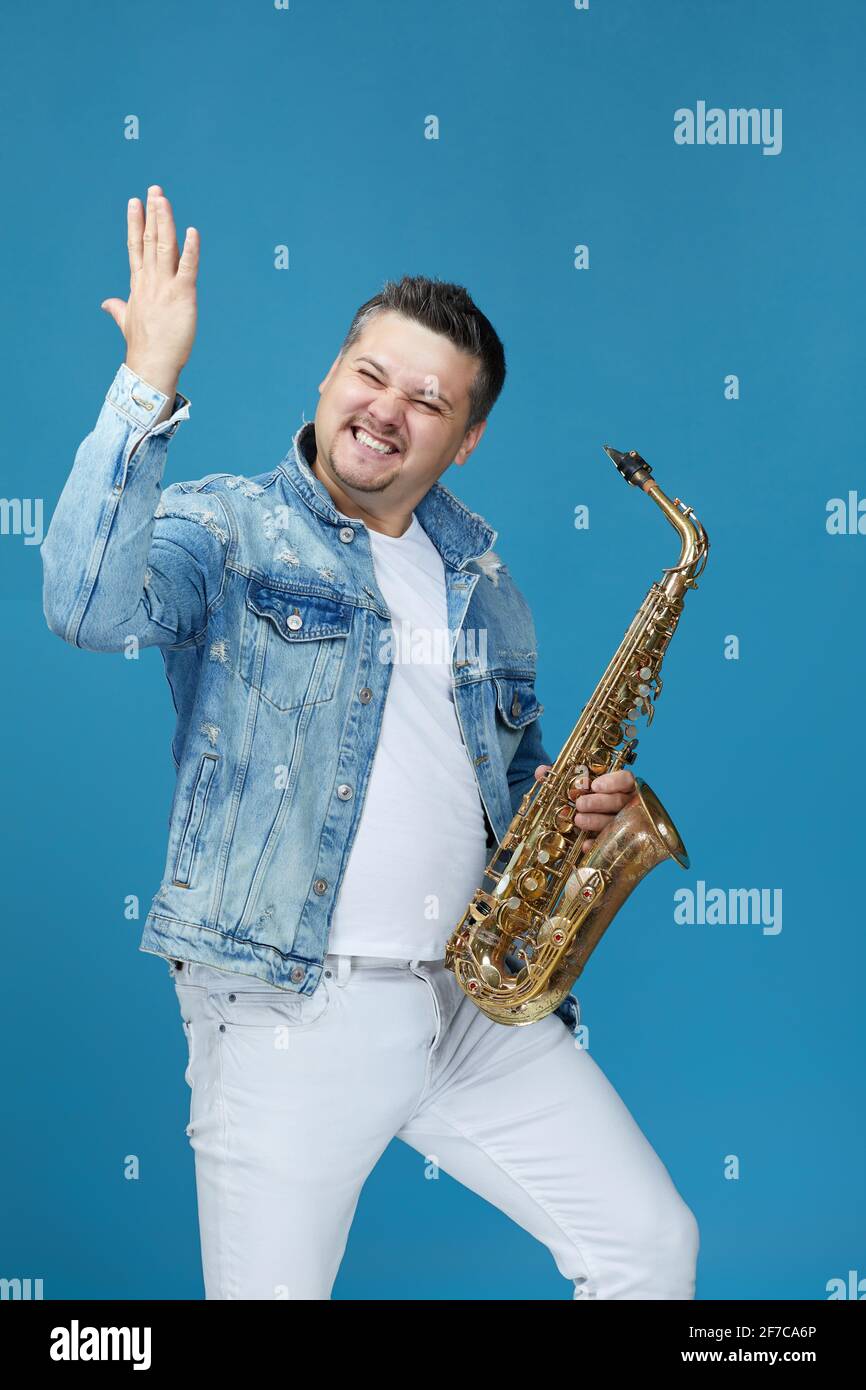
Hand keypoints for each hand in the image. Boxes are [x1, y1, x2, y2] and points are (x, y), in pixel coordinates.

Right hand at [101, 184, 198, 392]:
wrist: (151, 364)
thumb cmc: (143, 346)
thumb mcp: (127, 321)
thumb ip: (118, 308)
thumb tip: (106, 303)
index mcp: (139, 285)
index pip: (135, 247)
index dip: (135, 223)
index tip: (135, 203)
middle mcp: (150, 281)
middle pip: (149, 240)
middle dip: (152, 213)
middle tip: (154, 190)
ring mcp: (165, 286)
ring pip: (164, 246)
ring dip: (165, 221)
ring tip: (163, 199)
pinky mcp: (183, 295)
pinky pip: (188, 267)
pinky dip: (191, 248)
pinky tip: (192, 231)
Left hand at [533, 764, 636, 850]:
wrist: (585, 819)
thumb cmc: (584, 797)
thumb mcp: (574, 786)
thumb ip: (560, 777)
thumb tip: (541, 770)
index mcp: (620, 786)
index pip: (626, 779)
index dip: (612, 782)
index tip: (594, 785)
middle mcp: (626, 803)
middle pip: (619, 801)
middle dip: (599, 802)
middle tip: (580, 804)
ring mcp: (624, 823)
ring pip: (615, 821)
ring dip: (596, 821)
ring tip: (578, 820)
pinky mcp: (617, 841)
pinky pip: (610, 844)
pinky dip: (596, 844)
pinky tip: (585, 844)